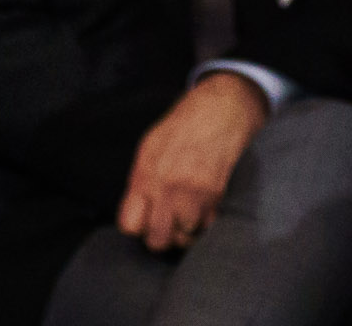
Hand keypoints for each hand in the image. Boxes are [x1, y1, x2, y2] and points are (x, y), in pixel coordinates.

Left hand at [116, 71, 267, 252]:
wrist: (221, 110)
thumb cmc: (183, 125)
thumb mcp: (150, 147)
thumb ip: (141, 181)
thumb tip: (136, 212)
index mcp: (147, 175)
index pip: (130, 225)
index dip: (137, 225)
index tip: (144, 218)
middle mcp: (169, 189)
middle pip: (157, 240)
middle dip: (161, 234)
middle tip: (167, 221)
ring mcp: (194, 195)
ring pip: (184, 238)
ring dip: (185, 229)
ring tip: (187, 210)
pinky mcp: (217, 197)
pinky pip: (206, 228)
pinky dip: (205, 222)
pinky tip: (203, 205)